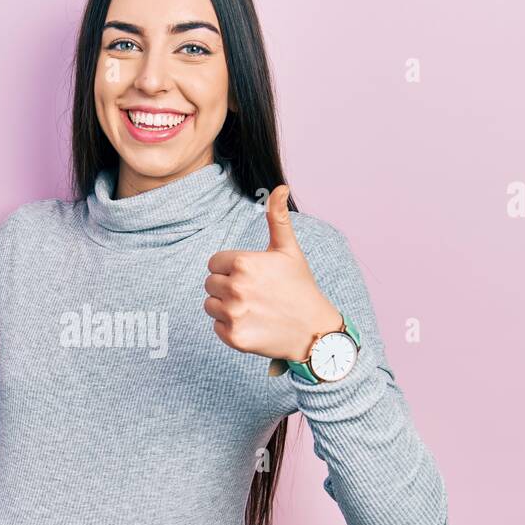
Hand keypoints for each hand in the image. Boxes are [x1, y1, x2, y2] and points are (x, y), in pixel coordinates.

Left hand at [203, 185, 343, 361]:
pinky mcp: (233, 337)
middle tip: (254, 294)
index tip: (251, 276)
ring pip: (210, 305)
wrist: (314, 330)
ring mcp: (234, 314)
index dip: (230, 268)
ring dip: (226, 307)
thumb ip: (277, 218)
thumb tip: (281, 187)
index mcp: (244, 262)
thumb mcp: (289, 250)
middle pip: (210, 283)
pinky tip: (253, 324)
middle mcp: (236, 287)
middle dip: (227, 286)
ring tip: (253, 308)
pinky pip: (216, 326)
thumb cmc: (300, 287)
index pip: (214, 262)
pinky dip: (230, 327)